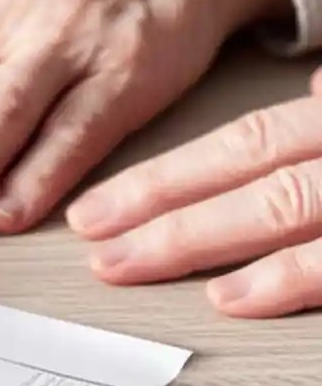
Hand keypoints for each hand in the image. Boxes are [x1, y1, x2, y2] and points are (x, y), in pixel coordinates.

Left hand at [67, 74, 321, 317]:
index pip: (248, 138)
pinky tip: (223, 299)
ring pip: (279, 202)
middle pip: (247, 159)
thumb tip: (312, 86)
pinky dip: (283, 277)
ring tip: (120, 263)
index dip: (167, 173)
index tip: (97, 205)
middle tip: (86, 229)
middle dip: (155, 197)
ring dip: (192, 235)